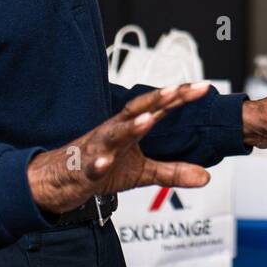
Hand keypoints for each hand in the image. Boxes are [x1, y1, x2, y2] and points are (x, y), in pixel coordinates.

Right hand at [28, 82, 213, 215]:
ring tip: (147, 120)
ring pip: (115, 134)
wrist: (61, 179)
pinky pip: (92, 165)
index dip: (180, 97)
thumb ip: (173, 171)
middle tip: (176, 90)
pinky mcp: (84, 168)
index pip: (159, 108)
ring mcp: (99, 147)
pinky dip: (98, 163)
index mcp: (131, 128)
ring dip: (131, 126)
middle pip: (138, 111)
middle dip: (157, 99)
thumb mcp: (143, 172)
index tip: (203, 87)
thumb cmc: (103, 166)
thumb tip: (205, 177)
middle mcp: (116, 131)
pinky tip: (104, 162)